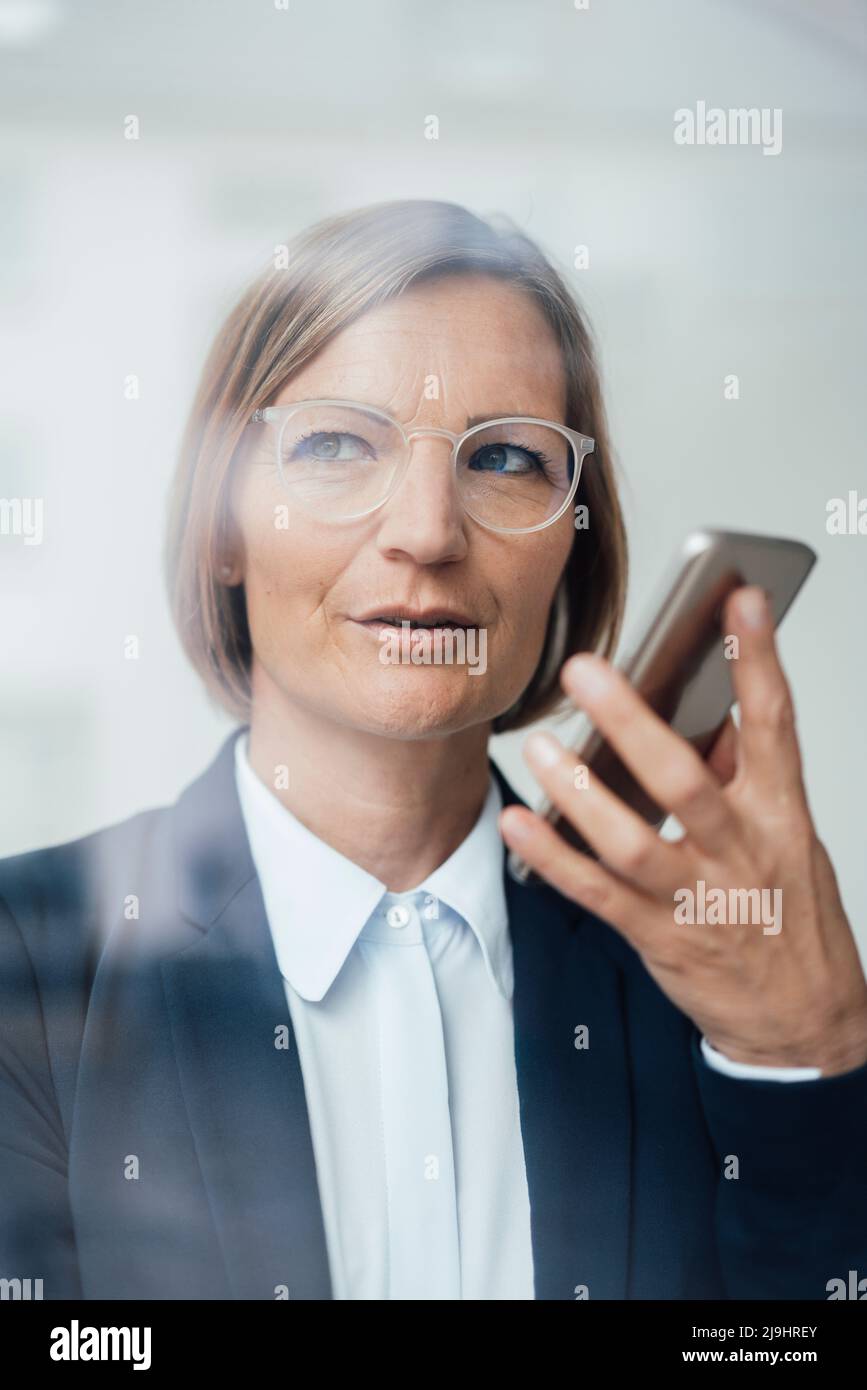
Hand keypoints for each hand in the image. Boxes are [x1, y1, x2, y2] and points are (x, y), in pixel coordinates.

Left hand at [499, 586, 866, 1076]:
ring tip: (539, 748)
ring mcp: (698, 898)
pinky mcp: (660, 936)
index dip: (758, 659)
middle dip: (633, 722)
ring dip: (580, 793)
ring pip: (633, 842)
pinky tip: (520, 825)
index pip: (775, 723)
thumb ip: (747, 778)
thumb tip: (710, 712)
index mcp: (780, 814)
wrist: (806, 1019)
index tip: (740, 599)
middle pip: (684, 780)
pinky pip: (597, 894)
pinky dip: (554, 860)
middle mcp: (741, 851)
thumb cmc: (792, 916)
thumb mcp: (789, 838)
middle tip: (586, 670)